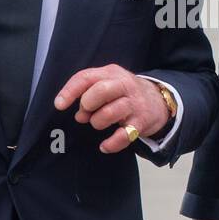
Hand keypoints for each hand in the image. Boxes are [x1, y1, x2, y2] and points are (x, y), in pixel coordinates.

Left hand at [55, 64, 169, 152]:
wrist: (159, 100)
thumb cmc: (124, 93)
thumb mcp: (109, 82)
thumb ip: (90, 92)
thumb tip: (78, 115)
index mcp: (111, 73)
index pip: (86, 77)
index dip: (70, 91)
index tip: (59, 105)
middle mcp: (124, 86)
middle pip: (100, 91)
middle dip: (87, 105)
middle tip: (85, 114)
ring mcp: (134, 104)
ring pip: (109, 113)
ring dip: (97, 122)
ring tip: (98, 124)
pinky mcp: (141, 122)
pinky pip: (124, 136)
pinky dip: (111, 144)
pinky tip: (105, 146)